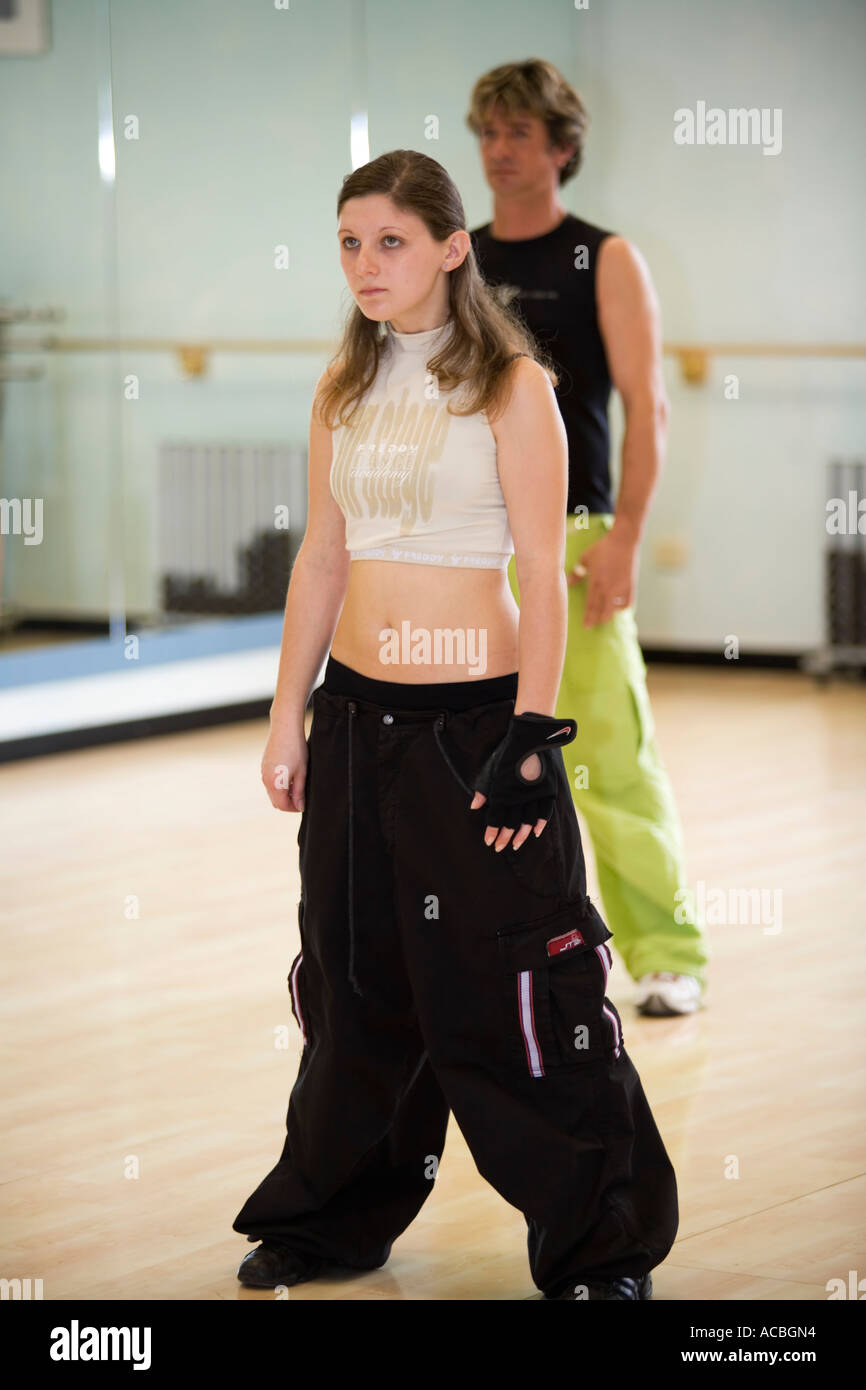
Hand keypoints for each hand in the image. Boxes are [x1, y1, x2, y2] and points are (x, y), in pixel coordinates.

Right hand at [261, 724, 307, 812]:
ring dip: (283, 795)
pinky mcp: (263, 766)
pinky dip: (278, 786)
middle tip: (301, 799)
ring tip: (297, 788)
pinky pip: (269, 783)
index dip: (294, 808)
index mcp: (275, 783)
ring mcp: (263, 773)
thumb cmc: (296, 749)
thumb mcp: (301, 772)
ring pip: (272, 793)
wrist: (285, 728)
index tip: (303, 805)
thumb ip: (299, 792)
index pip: (283, 806)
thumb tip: (300, 806)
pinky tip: (289, 778)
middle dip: (288, 804)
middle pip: (276, 802)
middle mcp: (266, 780)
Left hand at [469, 712, 576, 850]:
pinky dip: (540, 823)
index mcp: (503, 790)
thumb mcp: (491, 769)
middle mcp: (518, 795)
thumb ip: (483, 790)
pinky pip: (545, 811)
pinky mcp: (547, 789)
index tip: (489, 842)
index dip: (492, 831)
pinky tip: (536, 833)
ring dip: (521, 835)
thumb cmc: (506, 752)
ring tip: (515, 844)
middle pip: (511, 822)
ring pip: (528, 820)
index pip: (496, 817)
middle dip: (504, 837)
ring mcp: (534, 793)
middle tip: (500, 848)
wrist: (529, 736)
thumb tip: (473, 807)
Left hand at [567, 528, 639, 626]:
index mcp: (596, 582)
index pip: (591, 605)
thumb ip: (577, 572)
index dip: (589, 617)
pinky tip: (618, 609)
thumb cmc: (602, 548)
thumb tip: (568, 583)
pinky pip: (627, 603)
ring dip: (608, 615)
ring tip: (603, 619)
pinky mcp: (631, 585)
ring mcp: (620, 588)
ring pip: (614, 609)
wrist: (623, 541)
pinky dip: (622, 608)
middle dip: (597, 620)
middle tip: (592, 625)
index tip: (586, 626)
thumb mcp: (585, 558)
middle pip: (602, 610)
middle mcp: (608, 588)